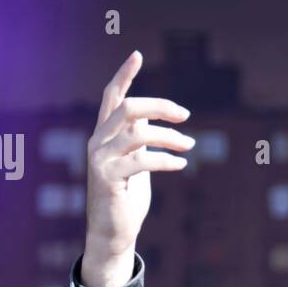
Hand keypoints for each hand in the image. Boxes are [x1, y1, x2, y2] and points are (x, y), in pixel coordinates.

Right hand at [82, 51, 193, 286]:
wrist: (112, 232)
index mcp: (104, 134)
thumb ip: (139, 140)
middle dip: (160, 106)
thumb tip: (157, 120)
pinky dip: (166, 160)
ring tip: (190, 145)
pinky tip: (181, 165)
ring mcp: (100, 159)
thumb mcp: (135, 162)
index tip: (137, 55)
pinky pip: (141, 161)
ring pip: (138, 133)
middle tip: (185, 115)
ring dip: (170, 137)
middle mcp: (98, 141)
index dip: (124, 75)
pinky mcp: (108, 178)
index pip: (111, 97)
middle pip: (129, 108)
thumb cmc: (127, 196)